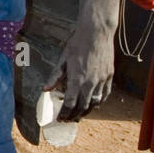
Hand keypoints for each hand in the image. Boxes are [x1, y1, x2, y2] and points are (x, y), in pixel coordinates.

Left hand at [48, 0, 122, 120]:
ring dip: (87, 111)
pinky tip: (94, 103)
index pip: (70, 103)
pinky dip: (99, 101)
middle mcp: (90, 82)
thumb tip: (45, 90)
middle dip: (75, 116)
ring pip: (95, 102)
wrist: (96, 32)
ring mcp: (102, 79)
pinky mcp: (109, 76)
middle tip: (68, 120)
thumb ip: (55, 76)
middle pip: (83, 106)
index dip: (65, 114)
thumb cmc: (77, 43)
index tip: (60, 119)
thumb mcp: (63, 59)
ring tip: (79, 115)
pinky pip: (105, 94)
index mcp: (77, 79)